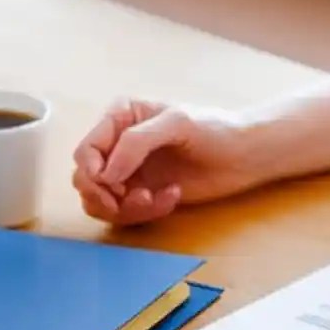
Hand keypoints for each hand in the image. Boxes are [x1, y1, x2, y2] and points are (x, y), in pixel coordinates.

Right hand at [72, 99, 261, 224]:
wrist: (244, 155)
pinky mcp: (143, 193)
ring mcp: (129, 171)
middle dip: (104, 195)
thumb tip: (105, 175)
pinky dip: (143, 212)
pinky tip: (171, 197)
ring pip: (100, 201)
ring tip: (154, 199)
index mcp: (120, 117)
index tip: (112, 185)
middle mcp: (118, 144)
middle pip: (85, 179)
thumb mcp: (176, 123)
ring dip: (124, 208)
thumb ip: (136, 143)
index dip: (92, 171)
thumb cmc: (215, 129)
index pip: (86, 150)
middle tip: (135, 198)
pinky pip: (125, 213)